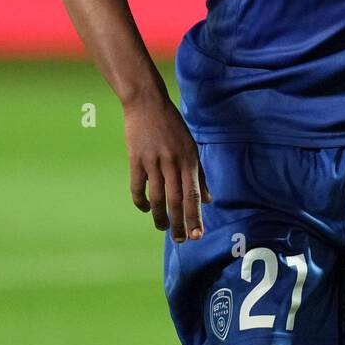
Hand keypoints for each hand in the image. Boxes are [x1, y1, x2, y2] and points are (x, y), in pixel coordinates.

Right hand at [124, 94, 211, 241]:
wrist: (147, 103)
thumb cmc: (173, 126)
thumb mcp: (191, 147)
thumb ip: (199, 175)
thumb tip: (208, 200)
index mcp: (189, 159)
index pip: (193, 194)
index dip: (195, 216)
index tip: (197, 235)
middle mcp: (172, 162)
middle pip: (175, 200)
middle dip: (179, 223)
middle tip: (180, 240)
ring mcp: (152, 161)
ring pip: (156, 198)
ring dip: (160, 216)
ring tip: (163, 227)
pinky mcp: (135, 160)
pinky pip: (138, 187)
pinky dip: (141, 202)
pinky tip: (145, 209)